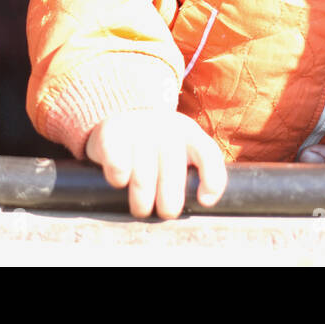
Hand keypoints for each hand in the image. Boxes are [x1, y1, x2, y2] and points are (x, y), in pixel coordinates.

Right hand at [85, 111, 227, 218]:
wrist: (121, 112)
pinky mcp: (112, 133)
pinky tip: (120, 181)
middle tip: (164, 211)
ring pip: (143, 180)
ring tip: (141, 208)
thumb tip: (204, 200)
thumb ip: (199, 168)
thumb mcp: (184, 146)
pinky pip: (118, 168)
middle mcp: (166, 128)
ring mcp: (139, 129)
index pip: (208, 155)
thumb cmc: (157, 141)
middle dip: (169, 205)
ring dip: (141, 202)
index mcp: (189, 132)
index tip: (204, 201)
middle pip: (172, 177)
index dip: (211, 182)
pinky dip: (118, 180)